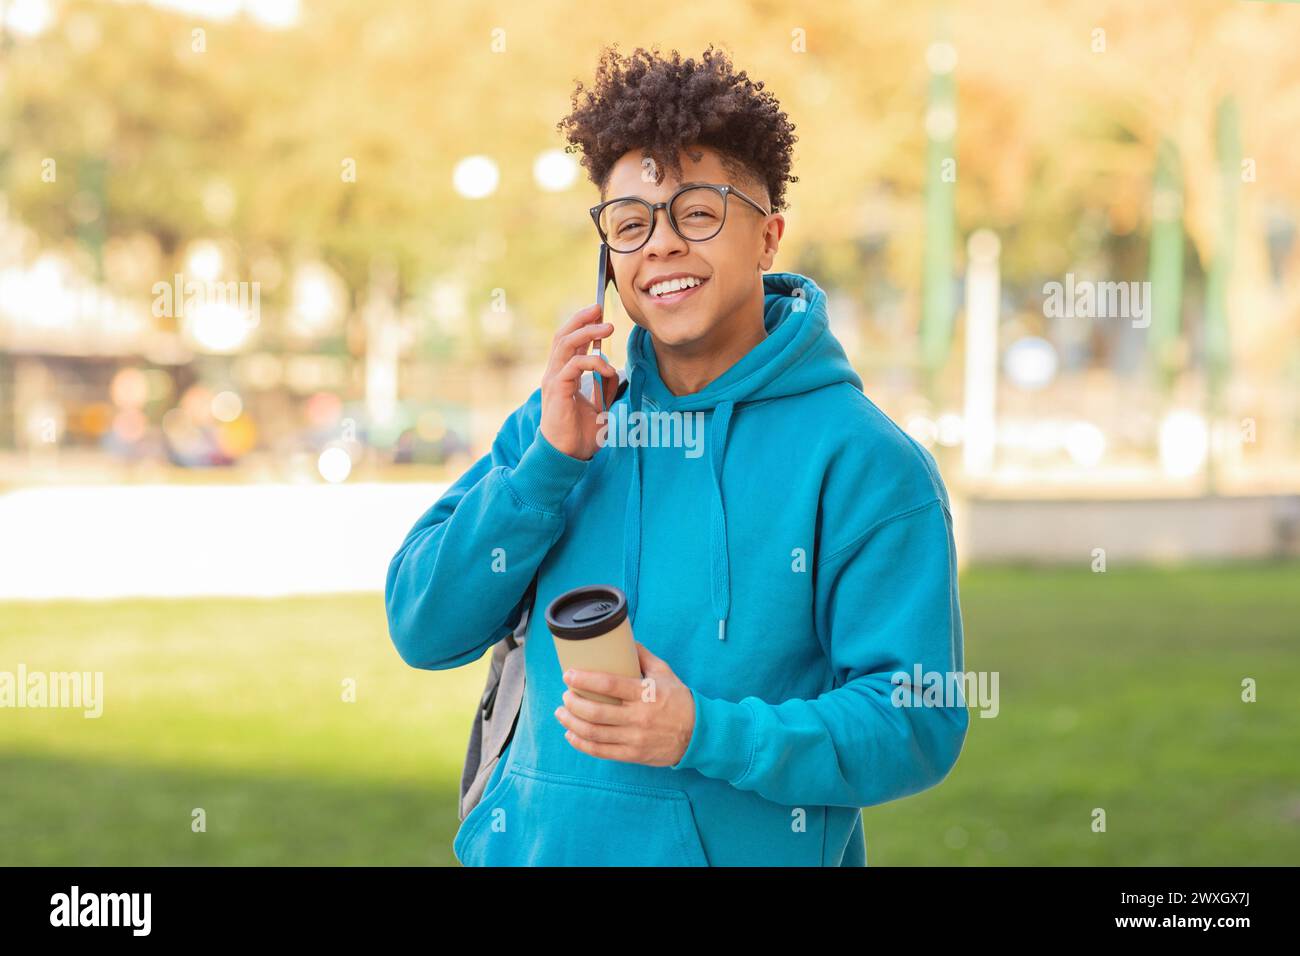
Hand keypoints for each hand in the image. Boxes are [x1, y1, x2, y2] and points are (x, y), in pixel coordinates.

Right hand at [538, 303, 617, 460]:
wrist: (567, 457)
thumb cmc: (579, 435)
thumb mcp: (598, 407)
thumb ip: (603, 387)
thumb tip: (614, 370)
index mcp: (562, 375)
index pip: (568, 341)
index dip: (581, 324)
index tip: (598, 312)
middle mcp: (554, 374)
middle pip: (562, 335)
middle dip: (581, 318)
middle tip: (599, 307)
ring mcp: (554, 381)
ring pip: (565, 344)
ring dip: (587, 332)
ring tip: (607, 327)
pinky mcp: (558, 391)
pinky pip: (574, 366)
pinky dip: (593, 362)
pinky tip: (607, 368)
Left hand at [554, 641, 695, 765]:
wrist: (698, 733)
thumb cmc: (678, 700)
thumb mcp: (664, 673)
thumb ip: (643, 656)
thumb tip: (624, 640)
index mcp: (645, 693)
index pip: (609, 685)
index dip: (584, 679)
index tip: (568, 675)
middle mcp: (638, 717)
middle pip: (596, 712)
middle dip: (573, 703)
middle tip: (565, 695)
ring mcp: (634, 738)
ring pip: (594, 733)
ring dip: (571, 723)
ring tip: (561, 713)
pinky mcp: (633, 755)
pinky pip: (601, 751)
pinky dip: (581, 743)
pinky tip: (571, 734)